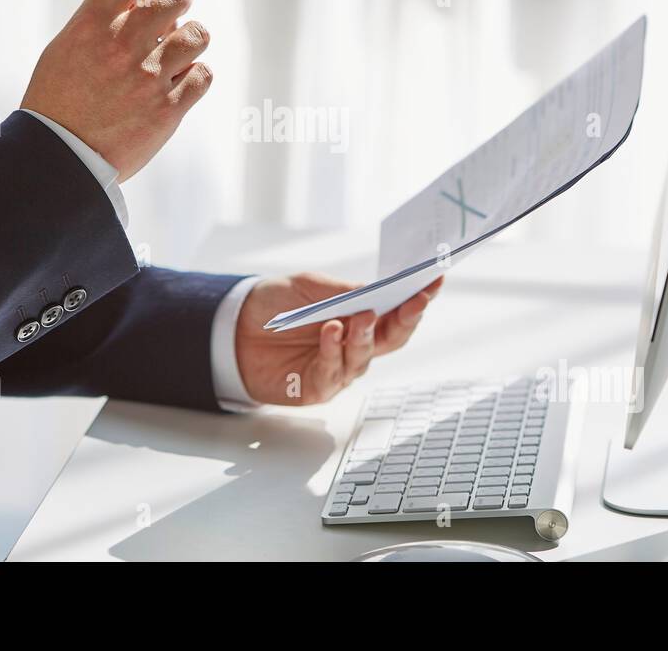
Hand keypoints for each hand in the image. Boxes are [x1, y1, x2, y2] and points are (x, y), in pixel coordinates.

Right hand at [21, 0, 211, 180]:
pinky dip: (195, 76)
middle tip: (170, 12)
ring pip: (197, 34)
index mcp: (91, 25)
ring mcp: (149, 78)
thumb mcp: (67, 47)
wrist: (60, 158)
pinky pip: (204, 74)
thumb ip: (102, 16)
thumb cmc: (61, 101)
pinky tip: (176, 83)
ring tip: (169, 56)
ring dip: (187, 41)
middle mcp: (123, 46)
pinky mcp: (169, 108)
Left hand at [234, 272, 442, 405]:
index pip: (396, 311)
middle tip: (414, 301)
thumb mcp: (310, 286)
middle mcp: (356, 345)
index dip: (417, 298)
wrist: (233, 329)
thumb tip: (376, 293)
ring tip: (360, 316)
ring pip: (365, 356)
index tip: (434, 281)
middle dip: (407, 319)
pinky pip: (333, 372)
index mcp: (360, 316)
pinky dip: (334, 350)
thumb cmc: (275, 304)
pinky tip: (330, 331)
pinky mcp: (318, 387)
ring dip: (365, 335)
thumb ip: (343, 292)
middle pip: (392, 337)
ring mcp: (339, 368)